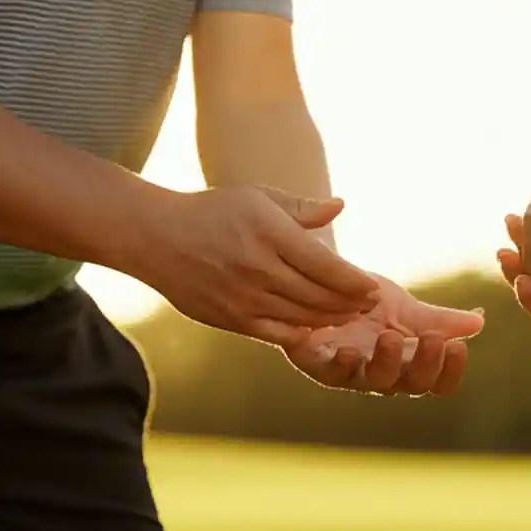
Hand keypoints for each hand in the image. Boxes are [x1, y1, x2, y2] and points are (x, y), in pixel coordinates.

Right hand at [127, 184, 380, 345]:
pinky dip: (302, 332)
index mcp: (270, 234)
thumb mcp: (258, 197)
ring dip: (332, 319)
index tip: (373, 286)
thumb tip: (340, 207)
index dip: (355, 281)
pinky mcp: (231, 319)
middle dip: (351, 303)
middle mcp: (259, 268)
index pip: (326, 266)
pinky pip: (277, 332)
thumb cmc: (214, 212)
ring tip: (349, 315)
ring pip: (303, 316)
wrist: (156, 237)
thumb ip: (301, 209)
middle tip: (369, 304)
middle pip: (319, 295)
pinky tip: (316, 328)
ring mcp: (244, 297)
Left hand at [282, 274, 484, 395]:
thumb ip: (437, 320)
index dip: (450, 371)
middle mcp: (382, 374)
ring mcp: (350, 371)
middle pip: (411, 385)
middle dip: (425, 364)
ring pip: (374, 381)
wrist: (320, 285)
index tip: (458, 348)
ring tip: (391, 338)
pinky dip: (340, 362)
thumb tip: (480, 321)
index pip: (437, 381)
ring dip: (386, 363)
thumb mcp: (404, 308)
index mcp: (407, 363)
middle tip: (434, 339)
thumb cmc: (364, 304)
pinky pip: (329, 371)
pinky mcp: (316, 362)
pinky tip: (349, 348)